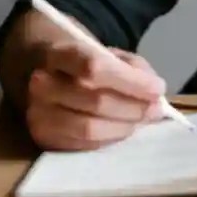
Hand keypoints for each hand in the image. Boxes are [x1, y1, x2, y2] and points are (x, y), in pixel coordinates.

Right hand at [25, 43, 166, 150]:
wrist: (43, 72)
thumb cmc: (83, 61)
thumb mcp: (108, 52)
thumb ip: (133, 69)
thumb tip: (155, 95)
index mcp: (58, 53)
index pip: (94, 67)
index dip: (131, 82)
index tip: (157, 88)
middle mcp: (42, 85)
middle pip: (96, 101)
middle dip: (133, 108)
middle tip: (155, 109)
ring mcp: (39, 114)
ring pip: (89, 128)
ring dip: (124, 127)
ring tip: (141, 120)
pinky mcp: (43, 138)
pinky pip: (84, 144)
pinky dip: (110, 138)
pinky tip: (121, 128)